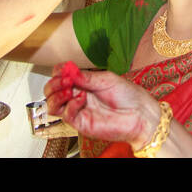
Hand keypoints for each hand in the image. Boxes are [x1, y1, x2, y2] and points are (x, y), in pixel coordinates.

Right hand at [46, 64, 162, 149]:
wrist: (140, 113)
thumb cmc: (128, 95)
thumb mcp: (106, 79)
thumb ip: (86, 76)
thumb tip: (68, 70)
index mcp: (83, 84)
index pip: (60, 78)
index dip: (57, 72)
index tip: (62, 68)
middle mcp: (77, 97)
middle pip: (51, 92)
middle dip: (53, 84)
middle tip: (64, 79)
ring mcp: (78, 111)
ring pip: (53, 106)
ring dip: (56, 95)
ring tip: (68, 88)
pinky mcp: (82, 124)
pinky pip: (67, 115)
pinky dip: (70, 105)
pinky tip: (82, 98)